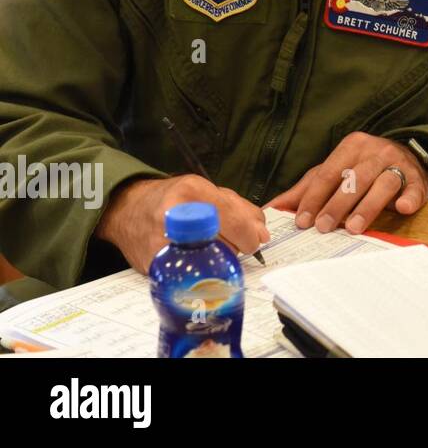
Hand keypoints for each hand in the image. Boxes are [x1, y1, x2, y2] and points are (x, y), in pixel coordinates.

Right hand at [95, 175, 269, 273]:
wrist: (127, 209)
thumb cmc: (174, 197)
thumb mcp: (208, 190)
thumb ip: (241, 209)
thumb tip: (262, 234)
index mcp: (193, 192)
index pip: (236, 223)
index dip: (251, 236)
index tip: (254, 240)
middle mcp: (176, 217)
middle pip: (226, 246)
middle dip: (234, 247)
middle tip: (226, 240)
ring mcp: (162, 244)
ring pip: (212, 264)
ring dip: (218, 259)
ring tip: (206, 244)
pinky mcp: (156, 266)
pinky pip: (191, 274)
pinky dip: (200, 269)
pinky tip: (196, 258)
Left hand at [267, 132, 427, 234]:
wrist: (410, 159)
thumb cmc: (365, 169)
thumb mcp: (336, 171)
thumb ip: (308, 188)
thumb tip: (274, 207)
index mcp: (352, 146)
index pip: (329, 172)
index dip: (314, 197)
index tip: (303, 221)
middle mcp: (376, 151)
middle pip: (354, 178)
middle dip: (337, 204)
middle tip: (323, 228)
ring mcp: (399, 163)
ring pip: (382, 182)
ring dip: (367, 206)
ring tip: (354, 227)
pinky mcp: (418, 179)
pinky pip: (414, 188)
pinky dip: (409, 198)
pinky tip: (402, 208)